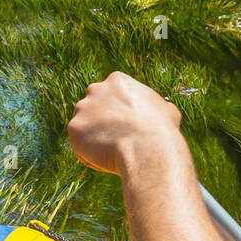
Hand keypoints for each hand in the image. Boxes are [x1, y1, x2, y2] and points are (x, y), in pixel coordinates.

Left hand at [68, 71, 182, 174]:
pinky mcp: (74, 128)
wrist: (147, 148)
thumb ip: (154, 108)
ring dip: (94, 141)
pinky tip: (107, 160)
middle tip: (114, 140)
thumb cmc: (161, 130)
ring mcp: (82, 108)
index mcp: (117, 81)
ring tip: (114, 153)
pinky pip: (79, 147)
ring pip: (84, 128)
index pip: (109, 96)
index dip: (116, 113)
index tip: (124, 127)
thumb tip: (161, 112)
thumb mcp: (167, 111)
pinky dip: (90, 156)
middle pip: (91, 108)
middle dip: (99, 123)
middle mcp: (95, 90)